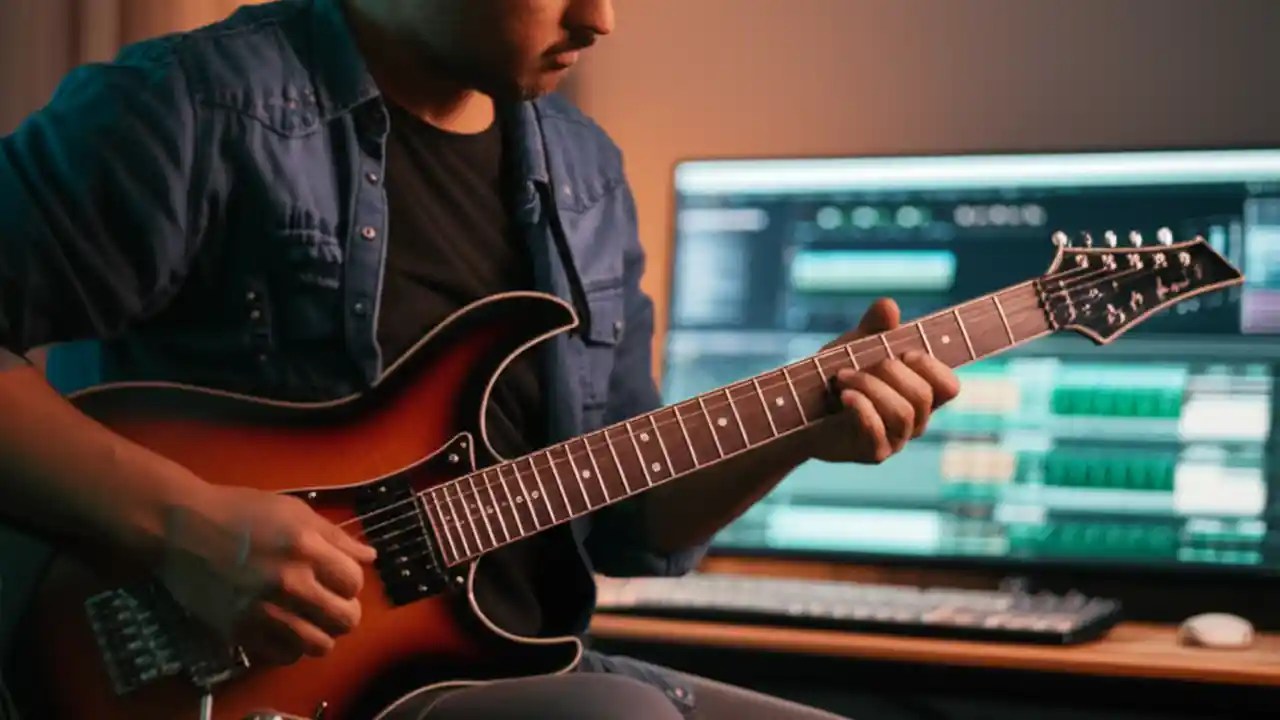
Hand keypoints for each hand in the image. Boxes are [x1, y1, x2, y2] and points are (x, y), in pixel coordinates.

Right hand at [156, 485, 377, 665]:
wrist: (181, 527)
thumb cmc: (240, 512)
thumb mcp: (294, 511)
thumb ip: (336, 536)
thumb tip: (369, 557)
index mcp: (306, 548)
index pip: (354, 582)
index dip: (350, 581)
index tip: (338, 577)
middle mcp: (289, 582)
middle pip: (345, 619)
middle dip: (344, 611)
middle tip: (331, 602)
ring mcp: (264, 611)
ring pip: (319, 645)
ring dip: (321, 633)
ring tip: (309, 618)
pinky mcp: (239, 630)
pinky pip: (284, 656)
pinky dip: (291, 647)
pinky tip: (285, 628)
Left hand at [807, 298, 960, 463]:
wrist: (798, 414)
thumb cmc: (833, 380)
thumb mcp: (852, 347)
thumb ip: (873, 327)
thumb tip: (889, 306)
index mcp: (918, 394)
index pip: (949, 386)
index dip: (932, 366)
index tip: (905, 353)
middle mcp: (914, 420)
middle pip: (923, 396)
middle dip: (890, 372)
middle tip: (857, 366)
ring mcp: (895, 439)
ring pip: (903, 413)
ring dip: (870, 387)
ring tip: (842, 379)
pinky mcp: (873, 453)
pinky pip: (877, 430)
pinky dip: (860, 406)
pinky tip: (842, 396)